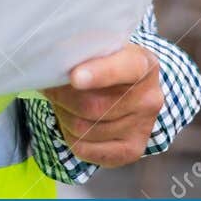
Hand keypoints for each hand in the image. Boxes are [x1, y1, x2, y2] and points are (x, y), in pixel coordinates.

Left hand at [42, 43, 163, 167]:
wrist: (128, 89)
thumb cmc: (105, 64)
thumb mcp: (100, 50)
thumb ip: (83, 54)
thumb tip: (51, 65)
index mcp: (143, 64)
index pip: (125, 69)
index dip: (99, 74)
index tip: (75, 77)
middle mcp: (150, 97)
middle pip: (92, 106)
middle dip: (62, 97)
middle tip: (51, 87)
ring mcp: (144, 127)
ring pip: (84, 128)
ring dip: (63, 114)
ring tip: (62, 102)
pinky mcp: (133, 150)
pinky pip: (84, 149)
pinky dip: (68, 135)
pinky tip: (71, 121)